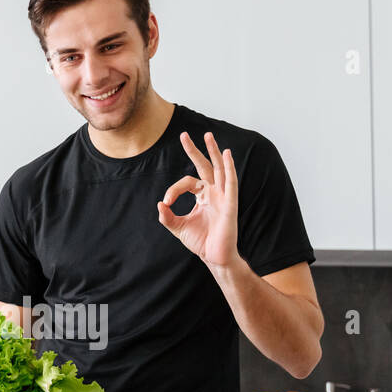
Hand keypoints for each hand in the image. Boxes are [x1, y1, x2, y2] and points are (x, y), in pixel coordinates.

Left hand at [157, 130, 239, 267]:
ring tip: (208, 135)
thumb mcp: (178, 227)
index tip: (166, 202)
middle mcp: (214, 192)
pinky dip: (230, 168)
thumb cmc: (200, 242)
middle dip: (195, 150)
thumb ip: (167, 217)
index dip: (174, 190)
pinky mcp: (230, 204)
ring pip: (219, 169)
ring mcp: (223, 196)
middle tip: (183, 135)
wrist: (214, 257)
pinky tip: (227, 154)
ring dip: (214, 152)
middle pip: (205, 166)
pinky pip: (231, 182)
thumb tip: (159, 204)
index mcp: (203, 196)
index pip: (187, 182)